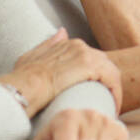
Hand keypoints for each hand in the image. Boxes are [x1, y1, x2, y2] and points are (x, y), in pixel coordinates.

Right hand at [4, 29, 122, 114]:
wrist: (24, 87)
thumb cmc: (23, 78)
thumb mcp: (32, 57)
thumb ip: (48, 44)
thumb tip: (62, 32)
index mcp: (69, 44)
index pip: (92, 58)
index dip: (96, 76)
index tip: (95, 91)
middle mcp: (80, 46)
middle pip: (104, 63)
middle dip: (106, 82)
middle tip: (105, 100)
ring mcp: (86, 54)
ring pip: (111, 71)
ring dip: (113, 89)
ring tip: (111, 107)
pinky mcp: (91, 66)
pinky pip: (112, 79)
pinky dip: (116, 93)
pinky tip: (114, 107)